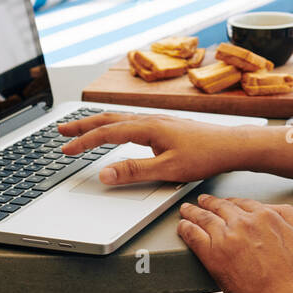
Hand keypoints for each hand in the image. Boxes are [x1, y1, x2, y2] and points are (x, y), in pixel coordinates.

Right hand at [55, 112, 242, 184]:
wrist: (232, 145)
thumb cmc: (206, 155)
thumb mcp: (168, 170)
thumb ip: (134, 172)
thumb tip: (104, 174)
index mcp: (147, 127)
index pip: (106, 133)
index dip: (83, 143)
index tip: (65, 151)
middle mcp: (150, 119)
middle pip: (108, 119)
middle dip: (82, 126)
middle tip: (61, 131)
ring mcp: (157, 121)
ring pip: (119, 118)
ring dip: (96, 123)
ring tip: (80, 129)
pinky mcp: (164, 126)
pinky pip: (130, 121)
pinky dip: (113, 124)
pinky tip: (114, 130)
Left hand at [177, 193, 292, 292]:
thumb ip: (289, 217)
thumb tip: (273, 209)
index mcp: (266, 216)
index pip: (243, 203)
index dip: (232, 202)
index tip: (226, 204)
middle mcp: (244, 222)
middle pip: (221, 207)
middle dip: (209, 202)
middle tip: (201, 201)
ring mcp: (227, 238)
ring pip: (204, 217)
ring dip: (192, 211)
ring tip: (186, 210)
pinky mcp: (213, 256)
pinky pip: (193, 235)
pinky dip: (185, 228)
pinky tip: (181, 226)